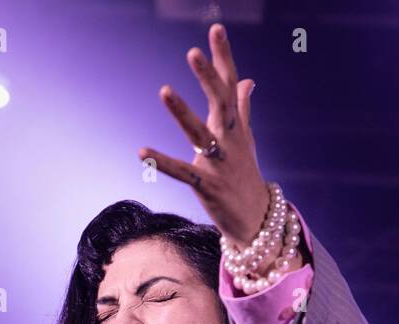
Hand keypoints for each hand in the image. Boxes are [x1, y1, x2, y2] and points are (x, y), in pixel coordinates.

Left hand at [138, 23, 270, 248]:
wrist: (256, 220)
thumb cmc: (246, 175)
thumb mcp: (245, 139)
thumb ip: (242, 108)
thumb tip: (247, 80)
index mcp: (234, 126)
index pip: (229, 85)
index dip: (223, 57)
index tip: (216, 29)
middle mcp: (229, 140)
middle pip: (219, 103)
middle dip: (208, 78)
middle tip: (194, 52)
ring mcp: (218, 163)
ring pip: (200, 134)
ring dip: (182, 113)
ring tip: (165, 90)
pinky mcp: (206, 186)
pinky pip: (182, 172)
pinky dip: (162, 163)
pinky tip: (142, 152)